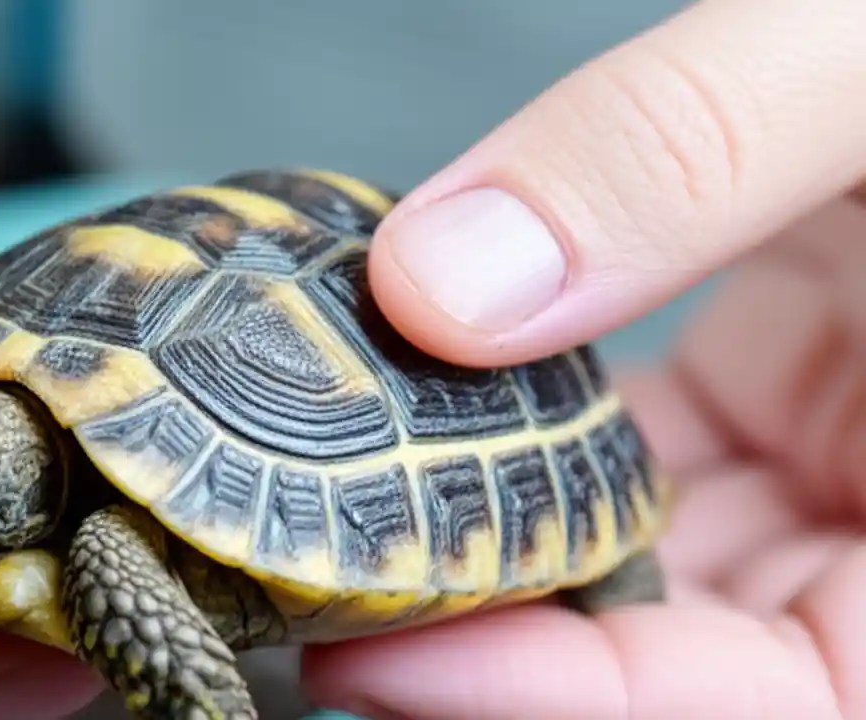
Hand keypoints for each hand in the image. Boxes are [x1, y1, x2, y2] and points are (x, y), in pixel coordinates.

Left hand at [305, 2, 864, 717]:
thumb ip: (685, 152)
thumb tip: (441, 284)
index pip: (796, 696)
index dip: (590, 699)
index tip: (398, 664)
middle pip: (703, 649)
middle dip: (512, 642)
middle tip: (331, 609)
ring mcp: (839, 445)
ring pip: (660, 550)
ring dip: (501, 543)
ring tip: (345, 523)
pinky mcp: (779, 377)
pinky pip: (646, 444)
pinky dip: (530, 437)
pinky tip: (434, 409)